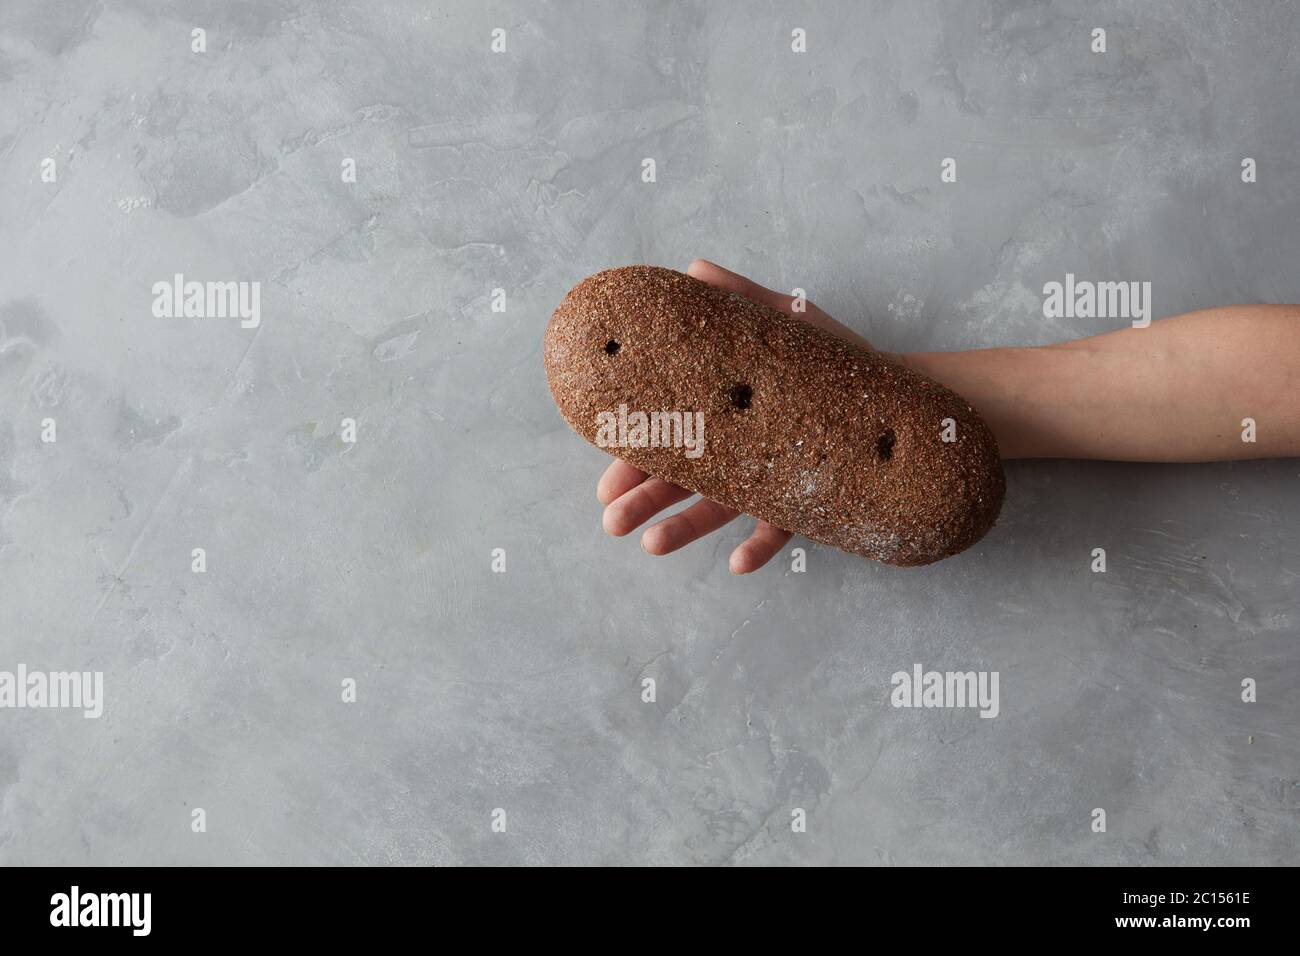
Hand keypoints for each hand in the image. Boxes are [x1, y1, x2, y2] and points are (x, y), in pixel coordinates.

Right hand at [596, 259, 881, 572]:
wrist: (899, 399)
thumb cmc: (837, 362)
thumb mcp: (787, 322)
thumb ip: (743, 299)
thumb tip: (695, 268)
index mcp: (723, 414)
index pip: (669, 434)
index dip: (633, 453)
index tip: (604, 468)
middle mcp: (739, 454)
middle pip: (680, 480)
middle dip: (641, 499)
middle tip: (611, 519)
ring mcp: (769, 482)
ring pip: (716, 509)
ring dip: (682, 529)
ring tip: (651, 545)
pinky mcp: (806, 505)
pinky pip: (779, 531)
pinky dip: (758, 547)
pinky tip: (737, 565)